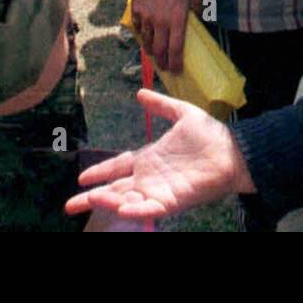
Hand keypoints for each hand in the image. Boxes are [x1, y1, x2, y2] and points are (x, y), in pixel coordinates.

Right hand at [64, 89, 253, 220]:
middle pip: (115, 189)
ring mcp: (160, 191)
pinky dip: (136, 209)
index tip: (81, 177)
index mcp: (150, 158)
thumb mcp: (182, 114)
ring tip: (91, 200)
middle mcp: (150, 177)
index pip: (118, 166)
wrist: (233, 150)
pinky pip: (150, 209)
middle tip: (69, 205)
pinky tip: (122, 207)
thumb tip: (141, 93)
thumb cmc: (210, 135)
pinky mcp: (173, 201)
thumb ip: (161, 106)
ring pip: (128, 199)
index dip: (100, 171)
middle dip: (92, 197)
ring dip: (109, 201)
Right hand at [131, 0, 199, 72]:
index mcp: (177, 20)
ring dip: (151, 50)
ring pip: (147, 41)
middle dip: (162, 62)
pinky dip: (141, 33)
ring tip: (154, 53)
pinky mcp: (136, 12)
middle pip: (159, 50)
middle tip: (165, 67)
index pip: (176, 48)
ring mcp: (147, 18)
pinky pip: (138, 27)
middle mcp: (161, 23)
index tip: (176, 70)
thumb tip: (204, 13)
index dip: (176, 62)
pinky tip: (144, 35)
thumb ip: (199, 5)